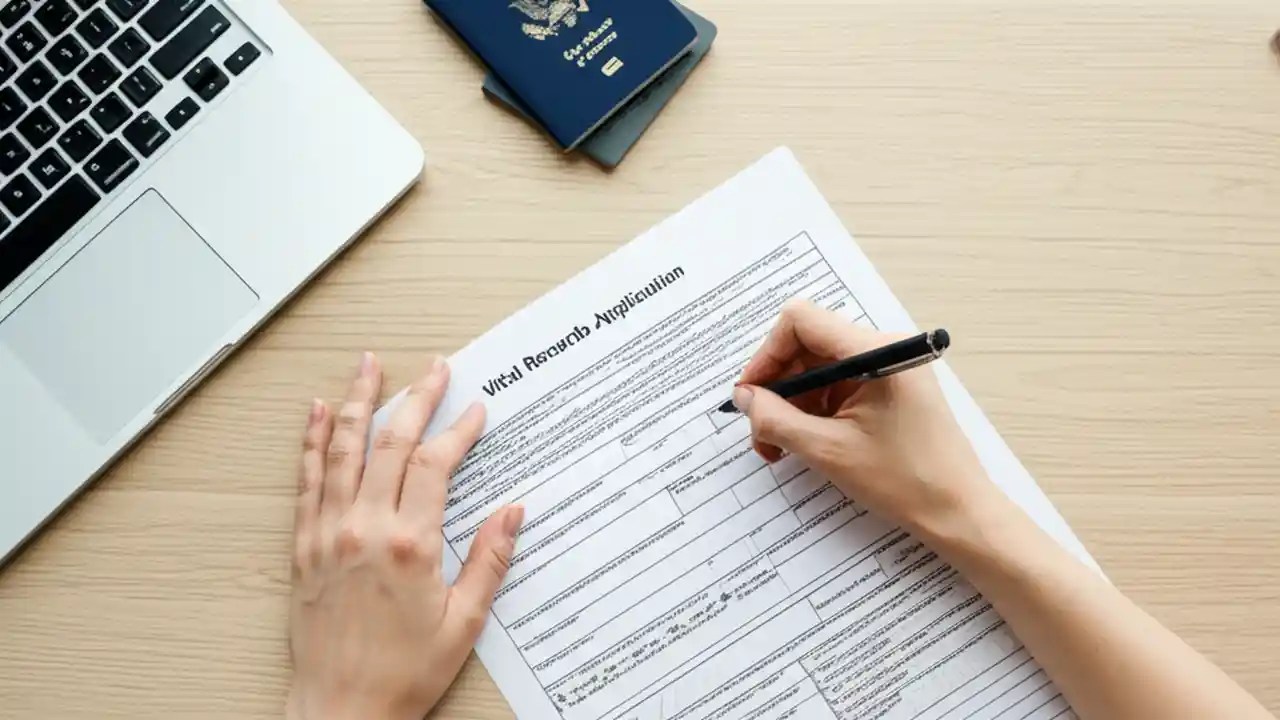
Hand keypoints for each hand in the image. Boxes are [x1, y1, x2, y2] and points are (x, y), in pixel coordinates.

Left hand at [289, 353, 523, 719]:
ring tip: (370, 365)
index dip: (459, 430)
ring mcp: (329, 534)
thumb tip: (513, 512)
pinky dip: (314, 442)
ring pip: (344, 450)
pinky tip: (321, 414)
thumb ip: (490, 560)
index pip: (436, 465)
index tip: (475, 410)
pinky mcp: (304, 547)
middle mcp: (365, 529)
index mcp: (411, 545)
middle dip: (417, 399)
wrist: (341, 711)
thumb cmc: (403, 674)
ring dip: (360, 402)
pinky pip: (307, 481)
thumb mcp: (464, 623)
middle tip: (435, 369)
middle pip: (392, 443)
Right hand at [733, 300, 1004, 541]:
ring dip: (793, 403)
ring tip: (779, 446)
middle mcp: (883, 349)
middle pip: (807, 345)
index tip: (751, 394)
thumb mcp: (827, 451)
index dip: (768, 354)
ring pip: (819, 369)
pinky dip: (814, 410)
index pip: (801, 321)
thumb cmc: (905, 481)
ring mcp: (888, 368)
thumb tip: (744, 397)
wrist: (958, 511)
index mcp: (875, 351)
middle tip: (759, 430)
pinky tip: (804, 442)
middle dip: (777, 387)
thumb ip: (776, 419)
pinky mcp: (890, 388)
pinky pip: (838, 386)